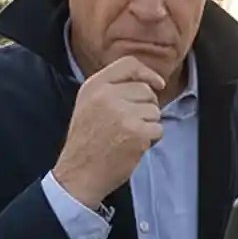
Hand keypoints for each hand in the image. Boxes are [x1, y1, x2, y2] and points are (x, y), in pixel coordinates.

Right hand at [53, 56, 166, 208]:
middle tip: (130, 125)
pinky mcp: (136, 132)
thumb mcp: (89, 105)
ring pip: (155, 110)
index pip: (129, 65)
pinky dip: (151, 140)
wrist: (79, 174)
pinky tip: (133, 146)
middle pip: (146, 91)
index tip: (158, 84)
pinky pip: (158, 129)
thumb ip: (112, 89)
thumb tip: (148, 81)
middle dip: (146, 108)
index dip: (147, 73)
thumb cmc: (87, 142)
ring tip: (128, 137)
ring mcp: (122, 114)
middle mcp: (107, 96)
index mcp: (94, 86)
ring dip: (148, 125)